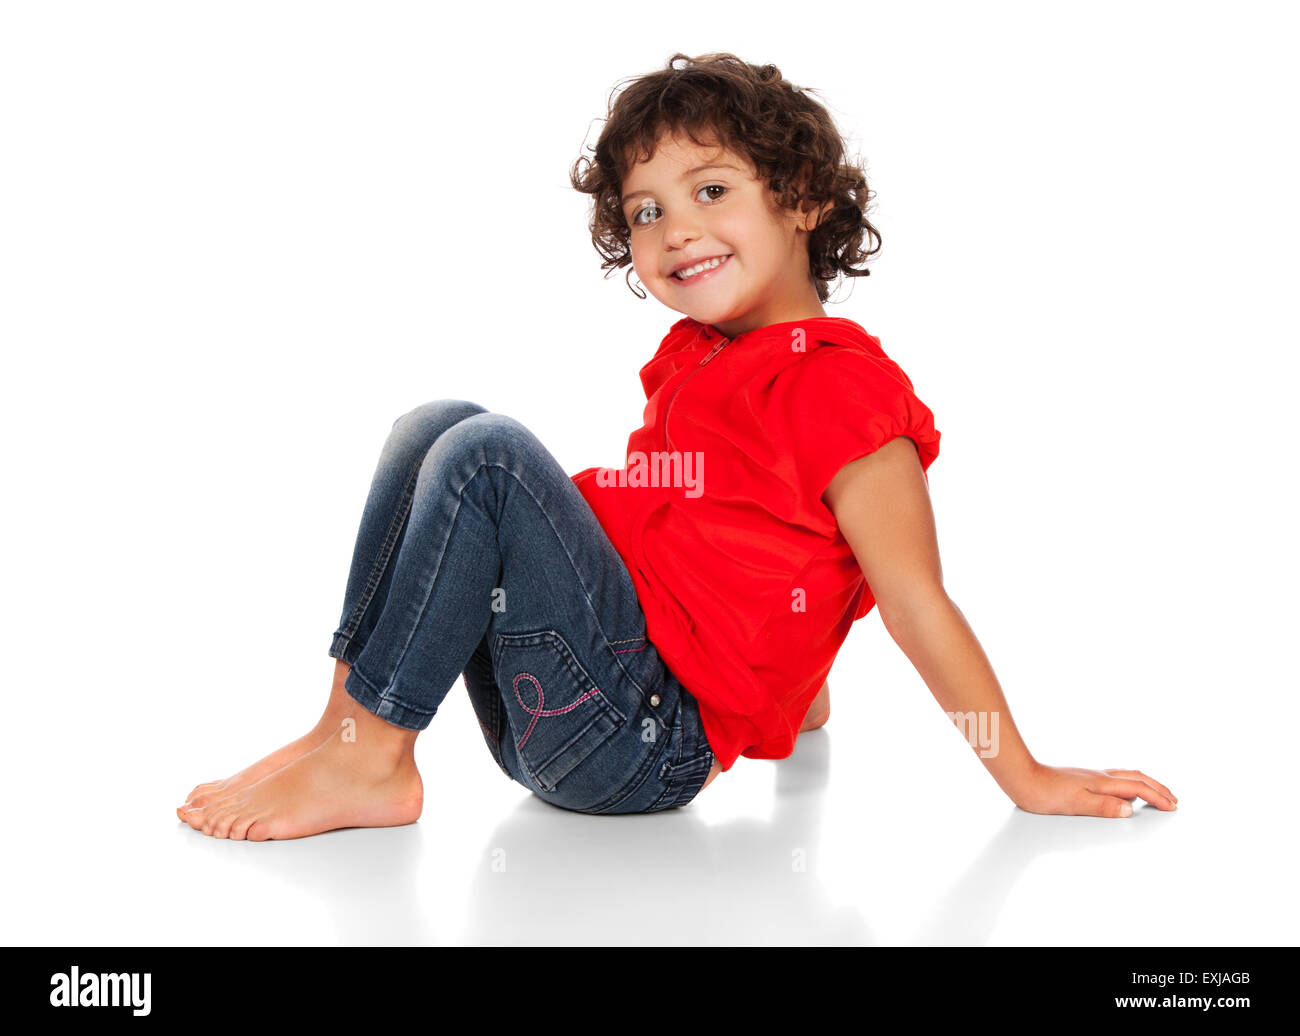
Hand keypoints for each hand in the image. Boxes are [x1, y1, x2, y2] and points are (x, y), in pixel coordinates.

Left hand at [1011, 763, 1177, 817]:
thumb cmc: (1045, 793)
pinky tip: (1123, 790)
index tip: (1173, 806)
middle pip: (1136, 778)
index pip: (1138, 789)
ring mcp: (1091, 775)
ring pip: (1126, 775)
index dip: (1157, 798)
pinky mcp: (1082, 778)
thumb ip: (1104, 807)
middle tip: (1173, 798)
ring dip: (1145, 783)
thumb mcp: (1076, 804)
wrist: (1022, 778)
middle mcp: (1099, 775)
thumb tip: (1130, 810)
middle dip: (1157, 787)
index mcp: (1102, 782)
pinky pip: (1115, 777)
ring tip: (1155, 792)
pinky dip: (1129, 782)